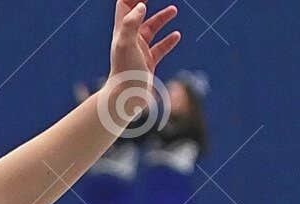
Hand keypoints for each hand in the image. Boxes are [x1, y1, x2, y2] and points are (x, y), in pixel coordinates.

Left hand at [106, 3, 180, 117]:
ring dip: (161, 18)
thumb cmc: (124, 71)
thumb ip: (131, 23)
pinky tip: (176, 35)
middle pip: (137, 14)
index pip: (124, 4)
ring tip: (173, 10)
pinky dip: (168, 41)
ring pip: (151, 29)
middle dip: (145, 1)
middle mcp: (129, 39)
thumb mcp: (126, 43)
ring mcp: (139, 50)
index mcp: (122, 31)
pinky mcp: (148, 62)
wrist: (125, 97)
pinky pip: (160, 48)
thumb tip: (141, 5)